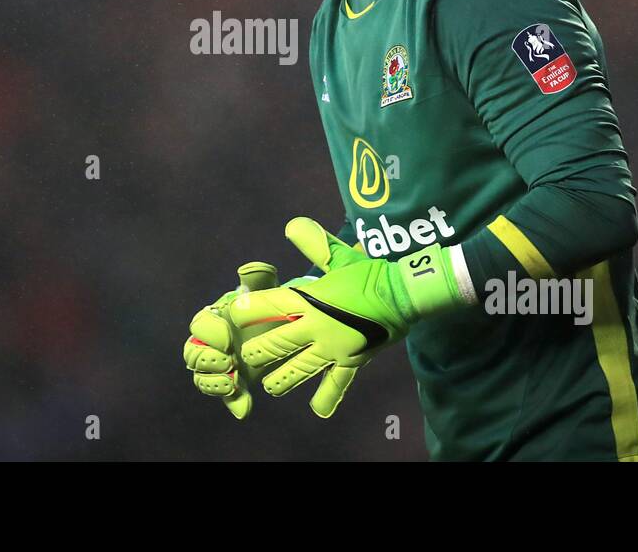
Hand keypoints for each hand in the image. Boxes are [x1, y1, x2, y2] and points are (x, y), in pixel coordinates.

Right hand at [183, 261, 278, 419]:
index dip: (209, 333)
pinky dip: (233, 403)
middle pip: (193, 355)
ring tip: (233, 384)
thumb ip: (257, 278)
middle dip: (207, 361)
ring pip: (202, 378)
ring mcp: (220, 365)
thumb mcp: (267, 290)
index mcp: (214, 318)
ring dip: (214, 383)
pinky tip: (244, 408)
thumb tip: (247, 270)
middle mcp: (210, 343)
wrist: (285, 328)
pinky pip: (225, 397)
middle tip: (228, 363)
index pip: (199, 325)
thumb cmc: (270, 305)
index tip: (228, 338)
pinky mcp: (233, 383)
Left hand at [227, 217, 460, 417]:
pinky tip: (318, 411)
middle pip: (277, 343)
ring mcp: (332, 348)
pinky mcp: (351, 362)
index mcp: (310, 299)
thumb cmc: (370, 274)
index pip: (270, 305)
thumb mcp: (340, 257)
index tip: (234, 315)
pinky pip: (336, 384)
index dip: (248, 311)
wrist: (404, 295)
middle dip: (258, 351)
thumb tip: (291, 226)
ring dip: (282, 379)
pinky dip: (327, 398)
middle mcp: (316, 326)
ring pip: (299, 368)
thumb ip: (314, 243)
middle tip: (247, 357)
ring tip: (270, 386)